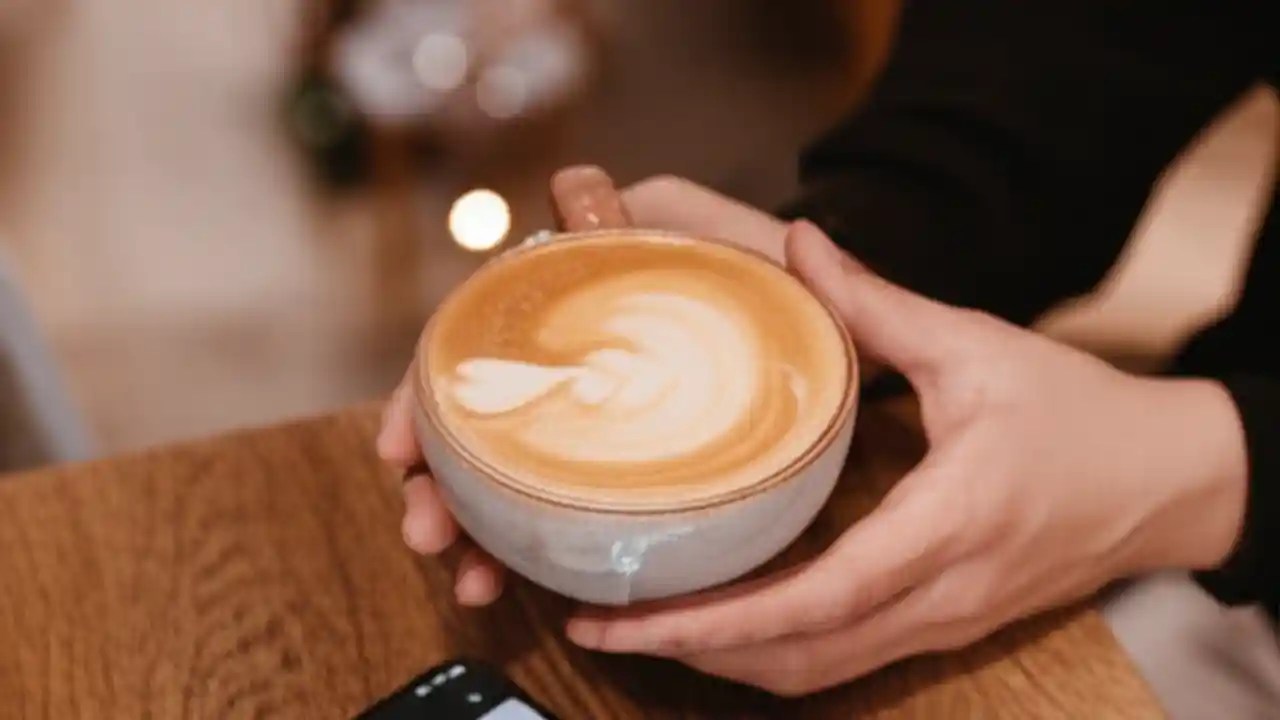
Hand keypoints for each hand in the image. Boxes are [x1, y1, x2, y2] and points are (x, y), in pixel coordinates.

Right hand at [378, 167, 790, 604]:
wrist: (825, 318)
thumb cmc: (762, 272)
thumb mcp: (708, 230)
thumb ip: (645, 213)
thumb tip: (571, 181)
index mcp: (560, 325)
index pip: (467, 359)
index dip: (419, 400)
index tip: (394, 445)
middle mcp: (566, 382)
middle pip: (474, 437)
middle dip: (434, 490)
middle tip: (424, 534)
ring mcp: (594, 436)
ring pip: (510, 489)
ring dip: (475, 538)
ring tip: (471, 583)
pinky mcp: (632, 481)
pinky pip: (570, 523)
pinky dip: (539, 558)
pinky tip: (523, 588)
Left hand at [561, 220, 1248, 695]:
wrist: (1169, 483)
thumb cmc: (1080, 416)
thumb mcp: (979, 348)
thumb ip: (879, 305)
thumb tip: (799, 244)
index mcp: (945, 528)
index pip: (816, 600)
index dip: (716, 621)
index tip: (629, 618)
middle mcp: (938, 598)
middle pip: (796, 658)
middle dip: (691, 652)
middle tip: (596, 622)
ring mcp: (942, 624)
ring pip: (816, 672)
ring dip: (726, 661)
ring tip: (644, 626)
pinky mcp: (945, 625)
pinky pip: (843, 658)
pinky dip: (774, 651)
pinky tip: (726, 623)